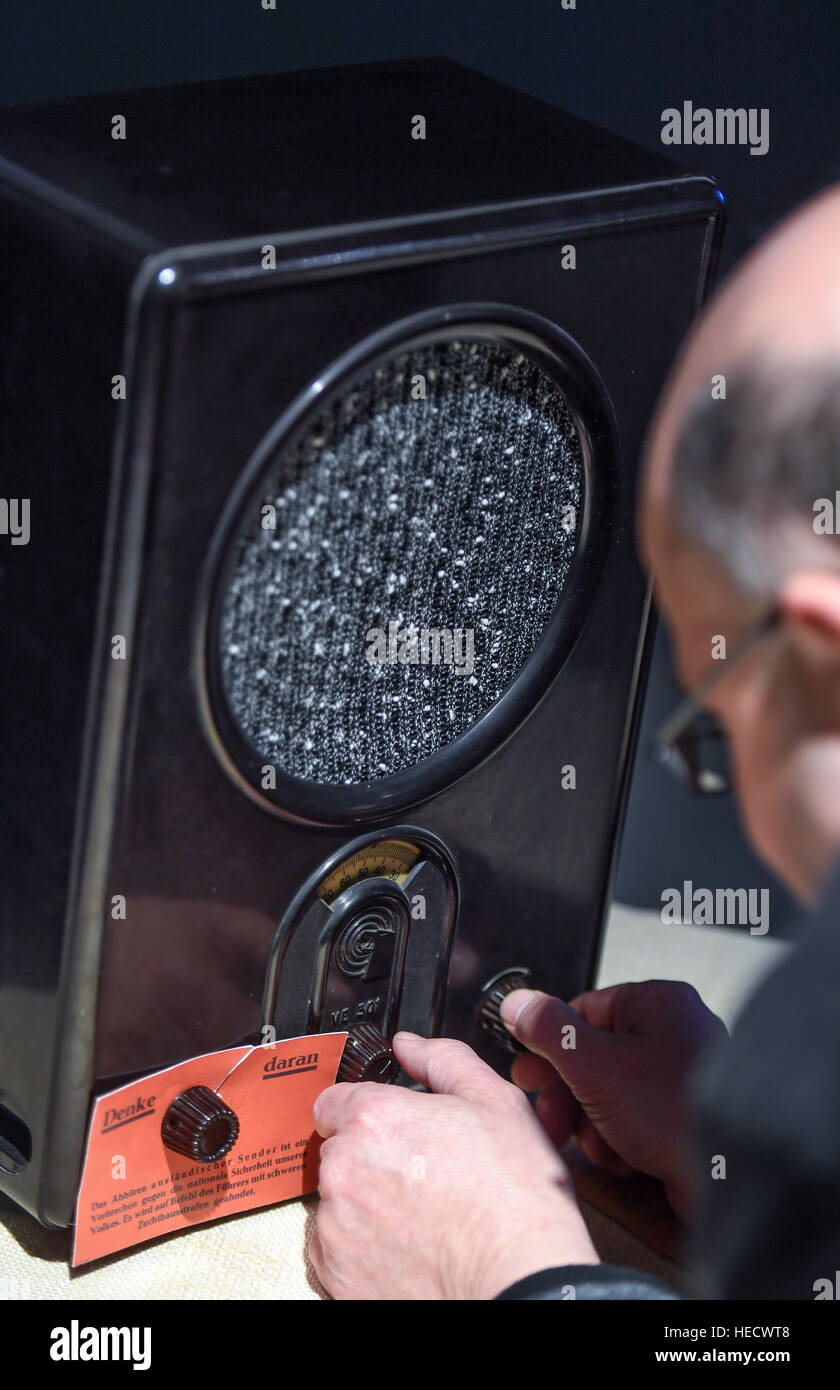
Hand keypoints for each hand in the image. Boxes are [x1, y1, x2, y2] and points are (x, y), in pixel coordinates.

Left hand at [310, 1032, 597, 1299]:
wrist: (521, 1280)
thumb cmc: (516, 1199)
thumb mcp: (496, 1102)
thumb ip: (442, 1060)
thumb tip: (409, 1045)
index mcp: (374, 1119)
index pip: (333, 1102)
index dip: (367, 1114)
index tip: (392, 1132)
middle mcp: (343, 1170)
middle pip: (337, 1153)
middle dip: (369, 1159)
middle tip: (420, 1176)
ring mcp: (335, 1229)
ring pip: (336, 1204)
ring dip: (365, 1206)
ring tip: (421, 1218)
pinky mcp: (336, 1277)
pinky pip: (335, 1253)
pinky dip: (363, 1251)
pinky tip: (410, 1250)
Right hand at [501, 981, 727, 1222]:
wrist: (731, 1176)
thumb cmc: (671, 1109)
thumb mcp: (594, 1064)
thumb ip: (549, 1030)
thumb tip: (516, 1002)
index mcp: (657, 1004)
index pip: (584, 1012)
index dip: (548, 1047)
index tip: (526, 1074)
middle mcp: (676, 1033)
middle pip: (596, 1058)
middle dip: (569, 1099)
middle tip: (551, 1124)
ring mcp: (685, 1077)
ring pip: (613, 1094)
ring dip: (594, 1125)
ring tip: (600, 1148)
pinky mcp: (689, 1118)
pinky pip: (639, 1120)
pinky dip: (623, 1142)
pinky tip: (626, 1161)